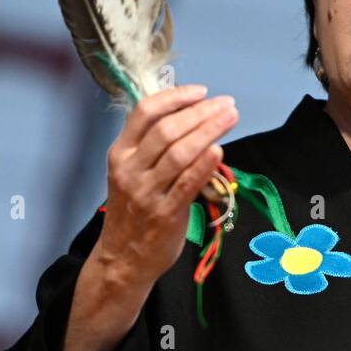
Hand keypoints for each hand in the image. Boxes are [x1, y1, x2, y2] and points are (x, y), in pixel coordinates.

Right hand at [91, 84, 239, 300]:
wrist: (123, 258)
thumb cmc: (134, 210)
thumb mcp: (131, 172)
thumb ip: (152, 146)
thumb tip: (190, 115)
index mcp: (120, 153)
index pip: (144, 113)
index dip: (175, 97)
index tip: (201, 91)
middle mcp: (129, 169)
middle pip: (167, 130)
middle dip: (201, 112)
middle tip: (226, 104)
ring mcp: (145, 192)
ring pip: (179, 153)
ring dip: (209, 131)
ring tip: (231, 118)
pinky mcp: (165, 213)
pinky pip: (187, 183)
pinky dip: (204, 163)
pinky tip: (219, 149)